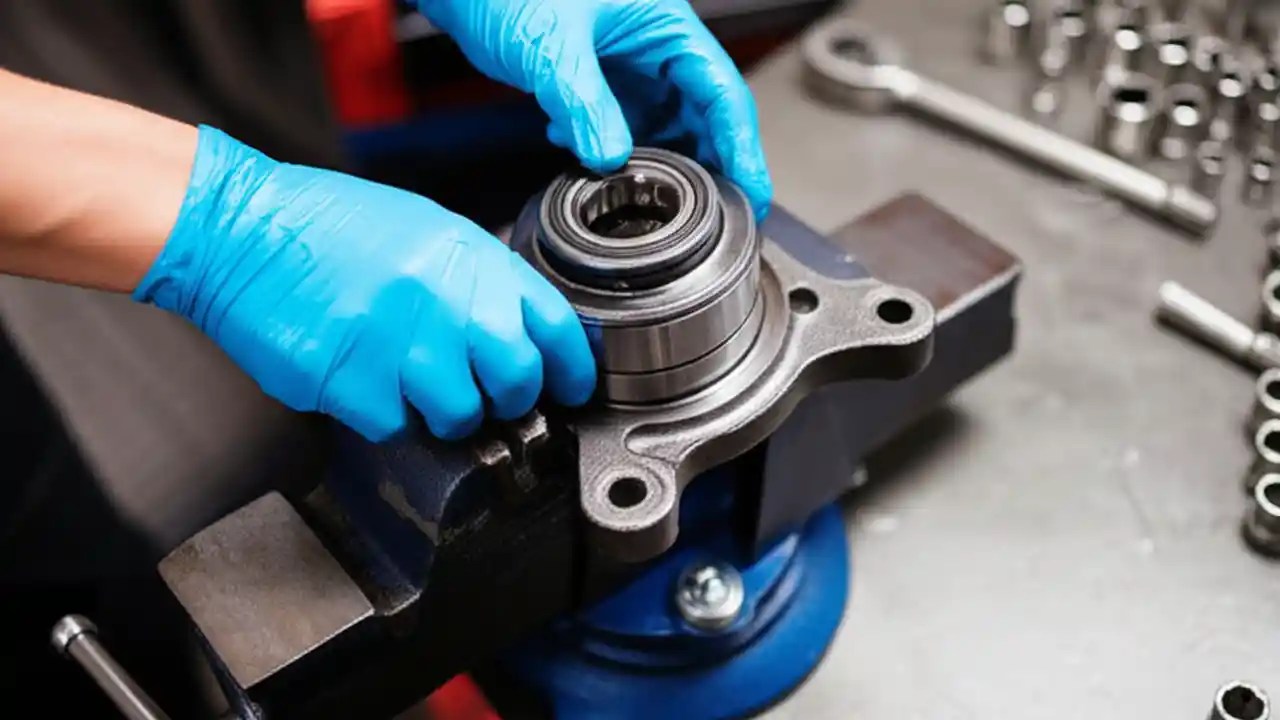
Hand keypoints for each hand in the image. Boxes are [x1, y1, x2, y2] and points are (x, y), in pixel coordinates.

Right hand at [133, 126, 596, 441]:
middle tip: (488, 395)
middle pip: (518, 383)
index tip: (570, 389)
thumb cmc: (332, 229)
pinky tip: (363, 378)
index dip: (572, 370)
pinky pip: (395, 427)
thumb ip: (479, 282)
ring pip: (460, 417)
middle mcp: (447, 302)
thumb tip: (519, 336)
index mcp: (472, 259)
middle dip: (510, 400)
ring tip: (410, 382)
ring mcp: (402, 346)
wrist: (244, 230)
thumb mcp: (427, 233)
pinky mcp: (355, 386)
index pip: (554, 327)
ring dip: (443, 413)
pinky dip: (384, 415)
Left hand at [418, 0, 773, 219]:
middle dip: (703, 165)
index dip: (742, 146)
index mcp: (665, 23)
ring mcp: (626, 63)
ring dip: (652, 162)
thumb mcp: (552, 48)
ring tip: (645, 198)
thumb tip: (610, 159)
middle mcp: (654, 44)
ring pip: (662, 124)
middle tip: (711, 217)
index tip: (752, 193)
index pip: (722, 91)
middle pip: (702, 114)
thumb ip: (585, 106)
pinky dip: (609, 150)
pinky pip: (622, 125)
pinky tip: (583, 159)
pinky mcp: (597, 79)